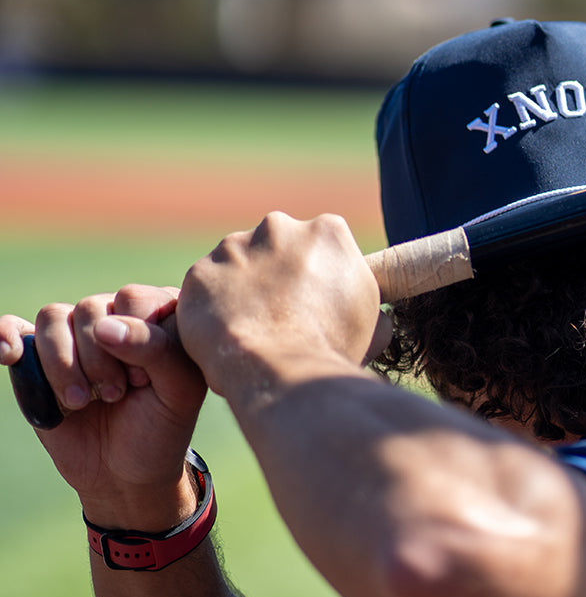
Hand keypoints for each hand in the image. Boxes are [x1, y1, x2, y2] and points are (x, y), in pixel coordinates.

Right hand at [0, 285, 206, 528]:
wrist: (124, 473)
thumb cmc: (160, 428)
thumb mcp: (177, 392)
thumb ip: (157, 350)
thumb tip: (104, 325)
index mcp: (159, 317)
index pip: (137, 298)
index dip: (136, 339)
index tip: (145, 380)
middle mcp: (117, 316)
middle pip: (91, 308)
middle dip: (99, 358)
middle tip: (115, 394)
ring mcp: (76, 335)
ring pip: (53, 318)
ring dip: (63, 364)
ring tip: (82, 401)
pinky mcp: (38, 356)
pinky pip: (14, 328)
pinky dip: (5, 336)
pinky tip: (9, 355)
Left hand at [177, 213, 387, 398]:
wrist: (283, 371)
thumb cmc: (333, 349)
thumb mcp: (375, 327)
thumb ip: (369, 306)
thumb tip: (374, 315)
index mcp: (329, 232)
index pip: (323, 247)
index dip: (321, 278)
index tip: (317, 304)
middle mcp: (279, 226)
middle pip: (277, 249)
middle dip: (279, 278)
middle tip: (284, 318)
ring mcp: (233, 246)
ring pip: (239, 267)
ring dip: (245, 292)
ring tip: (255, 332)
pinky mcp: (199, 273)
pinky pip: (206, 292)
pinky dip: (214, 312)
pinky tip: (229, 339)